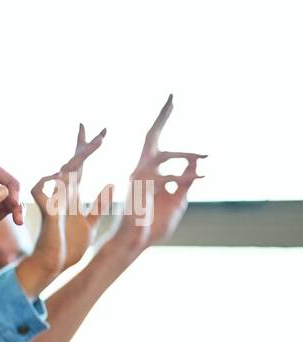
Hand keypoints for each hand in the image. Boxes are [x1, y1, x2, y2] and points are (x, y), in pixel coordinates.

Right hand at [17, 124, 109, 296]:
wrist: (53, 266)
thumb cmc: (68, 249)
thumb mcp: (90, 225)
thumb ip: (99, 206)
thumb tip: (109, 184)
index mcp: (73, 198)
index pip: (80, 168)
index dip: (87, 149)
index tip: (102, 132)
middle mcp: (63, 196)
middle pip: (73, 164)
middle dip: (85, 147)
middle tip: (101, 130)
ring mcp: (54, 202)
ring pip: (63, 173)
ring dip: (80, 158)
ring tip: (98, 144)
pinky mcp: (46, 212)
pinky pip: (40, 190)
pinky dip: (50, 182)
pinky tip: (62, 176)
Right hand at [102, 94, 205, 259]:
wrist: (133, 245)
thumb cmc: (151, 226)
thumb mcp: (177, 199)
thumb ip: (185, 180)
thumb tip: (197, 161)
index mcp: (147, 171)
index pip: (154, 139)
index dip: (163, 119)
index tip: (171, 100)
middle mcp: (141, 169)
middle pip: (151, 136)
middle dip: (162, 116)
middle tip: (172, 96)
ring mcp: (139, 178)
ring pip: (165, 156)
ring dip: (188, 155)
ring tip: (206, 158)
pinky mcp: (142, 190)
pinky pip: (169, 178)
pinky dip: (186, 176)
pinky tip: (201, 176)